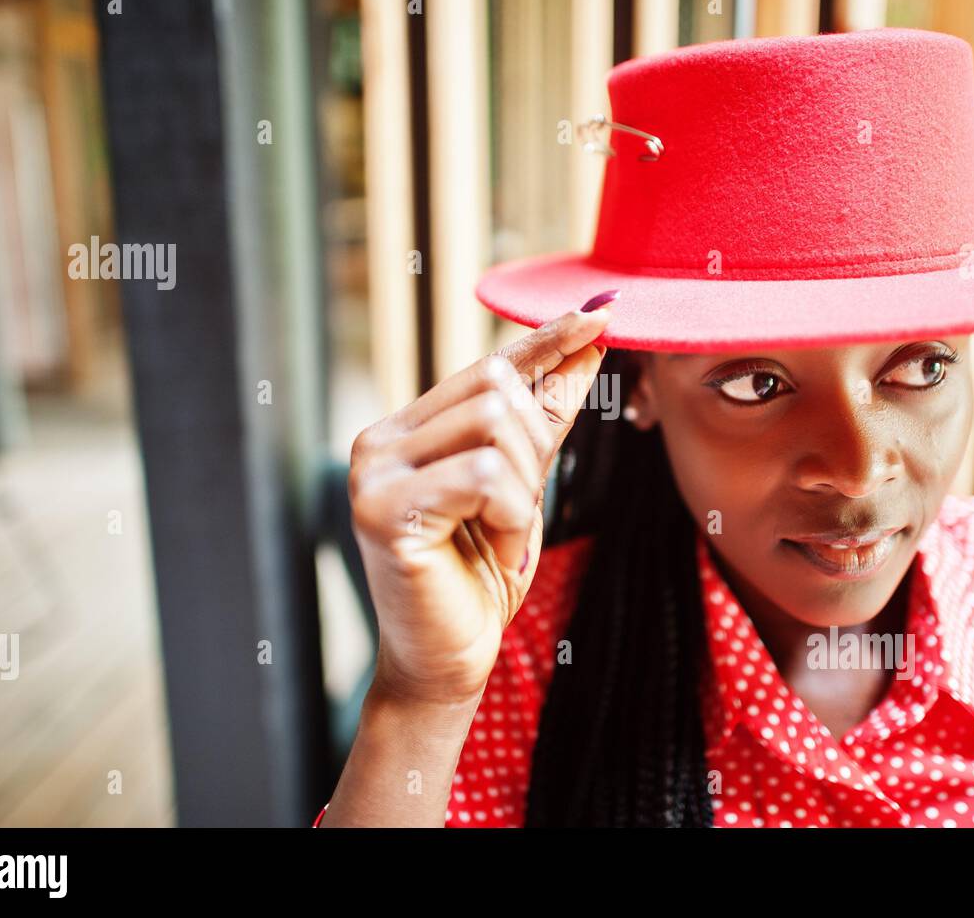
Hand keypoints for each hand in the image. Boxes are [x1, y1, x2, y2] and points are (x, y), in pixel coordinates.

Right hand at [348, 299, 613, 704]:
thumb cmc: (479, 574)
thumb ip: (545, 418)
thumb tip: (588, 343)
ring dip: (523, 492)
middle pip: (496, 389)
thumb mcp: (522, 486)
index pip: (488, 367)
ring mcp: (372, 472)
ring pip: (494, 425)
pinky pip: (485, 477)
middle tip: (521, 510)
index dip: (545, 341)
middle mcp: (378, 441)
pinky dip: (511, 519)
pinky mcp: (383, 509)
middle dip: (536, 446)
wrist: (446, 661)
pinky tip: (495, 554)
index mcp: (406, 430)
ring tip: (502, 538)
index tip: (600, 312)